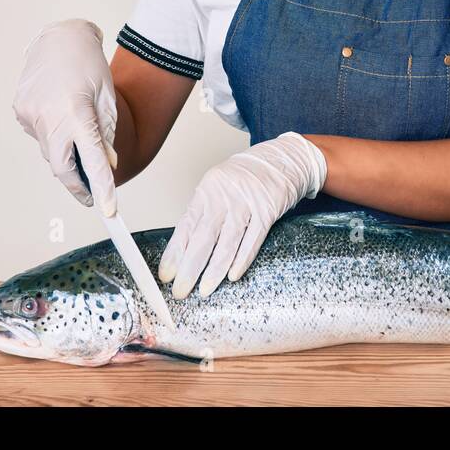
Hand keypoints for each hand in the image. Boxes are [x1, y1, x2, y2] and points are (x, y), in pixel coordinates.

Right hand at [12, 18, 119, 216]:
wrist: (59, 37)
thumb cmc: (89, 65)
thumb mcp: (107, 98)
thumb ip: (105, 134)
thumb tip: (105, 165)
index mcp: (75, 113)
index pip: (91, 161)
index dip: (101, 187)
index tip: (108, 210)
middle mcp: (48, 117)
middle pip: (62, 168)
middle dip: (78, 185)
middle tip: (93, 195)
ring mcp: (30, 115)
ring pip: (51, 152)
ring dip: (67, 156)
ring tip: (80, 138)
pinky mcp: (21, 111)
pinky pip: (41, 136)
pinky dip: (54, 135)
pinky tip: (61, 115)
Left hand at [157, 132, 326, 298]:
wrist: (283, 159)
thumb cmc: (248, 177)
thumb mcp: (220, 187)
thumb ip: (205, 212)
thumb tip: (186, 246)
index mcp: (207, 190)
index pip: (186, 226)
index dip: (175, 253)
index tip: (166, 274)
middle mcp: (224, 196)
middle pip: (203, 237)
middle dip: (190, 268)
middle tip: (181, 290)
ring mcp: (247, 203)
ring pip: (227, 243)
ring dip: (214, 270)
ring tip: (204, 290)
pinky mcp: (267, 210)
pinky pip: (252, 240)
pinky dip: (242, 260)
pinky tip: (232, 275)